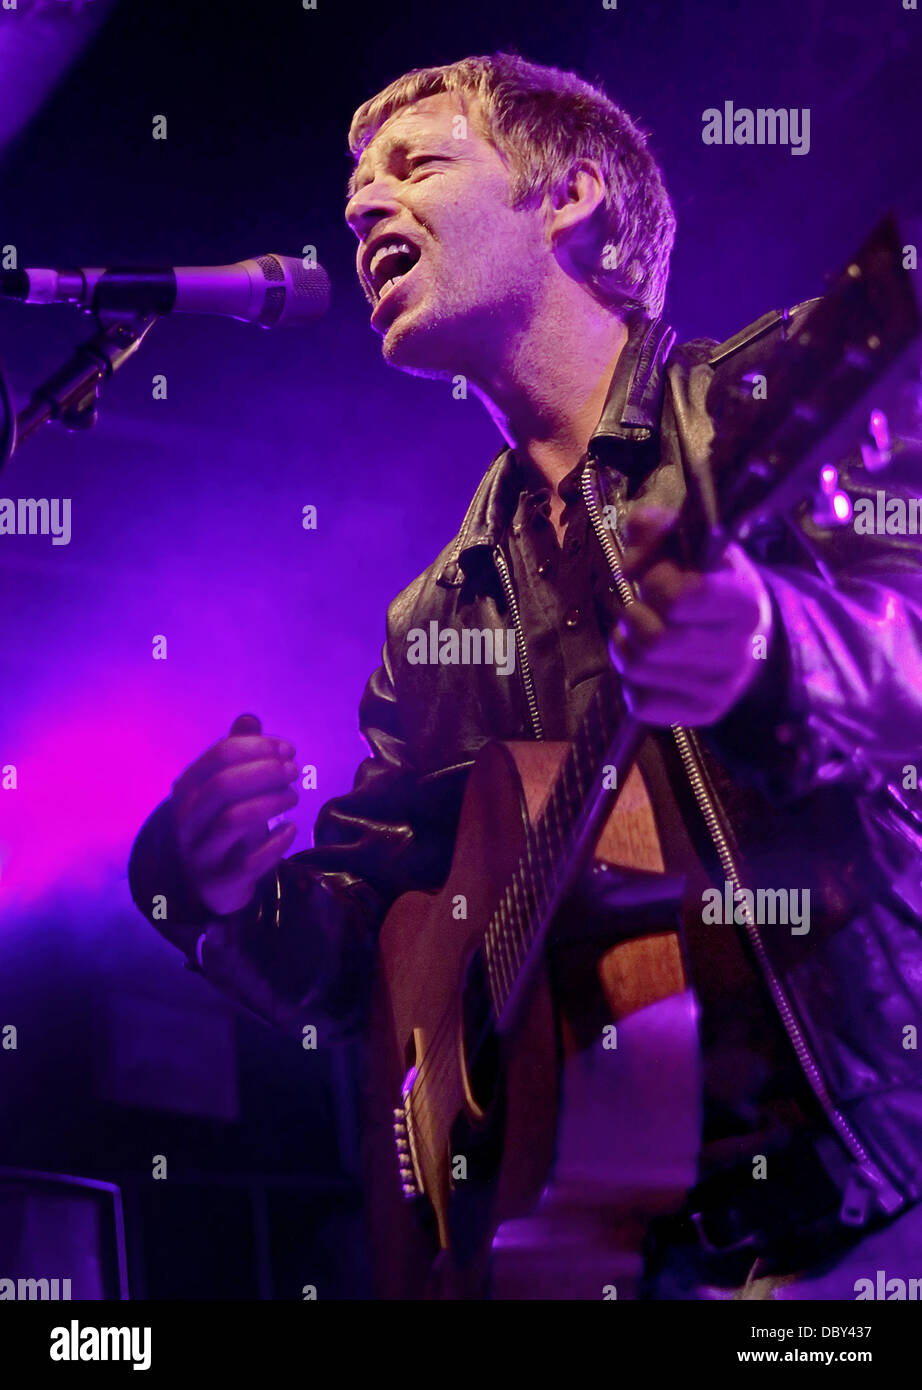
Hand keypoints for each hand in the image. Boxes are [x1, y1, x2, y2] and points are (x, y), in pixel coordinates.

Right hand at [171, 713, 298, 916]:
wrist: (211, 885)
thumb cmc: (223, 825)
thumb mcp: (226, 789)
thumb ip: (236, 755)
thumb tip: (249, 718)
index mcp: (186, 790)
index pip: (218, 757)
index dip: (257, 748)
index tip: (289, 750)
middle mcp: (186, 821)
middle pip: (223, 786)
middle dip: (265, 772)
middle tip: (295, 771)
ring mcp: (200, 854)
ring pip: (233, 821)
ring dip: (271, 803)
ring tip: (294, 797)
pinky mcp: (219, 884)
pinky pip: (249, 863)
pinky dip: (276, 843)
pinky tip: (292, 829)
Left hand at [608, 508, 772, 726]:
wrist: (749, 636)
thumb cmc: (712, 581)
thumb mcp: (692, 543)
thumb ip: (656, 530)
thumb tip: (631, 558)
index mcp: (744, 602)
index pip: (682, 596)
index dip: (656, 580)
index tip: (658, 575)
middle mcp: (738, 651)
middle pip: (654, 639)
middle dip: (635, 615)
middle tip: (643, 605)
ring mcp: (721, 689)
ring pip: (639, 669)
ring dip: (626, 643)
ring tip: (642, 628)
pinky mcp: (702, 714)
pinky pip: (640, 704)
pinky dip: (631, 679)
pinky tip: (648, 661)